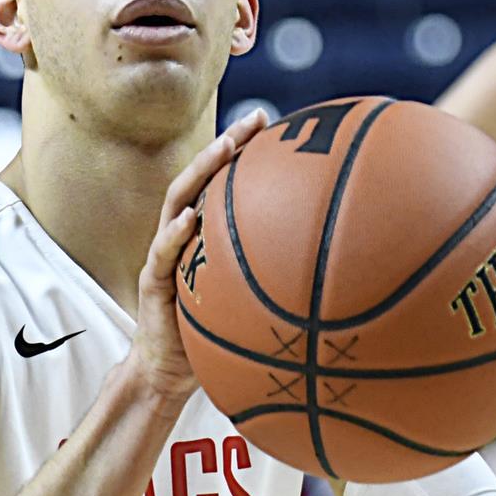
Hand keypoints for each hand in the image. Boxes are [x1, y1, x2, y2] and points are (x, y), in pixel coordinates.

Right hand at [124, 107, 269, 411]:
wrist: (169, 375)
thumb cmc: (214, 339)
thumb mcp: (254, 308)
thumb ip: (282, 287)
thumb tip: (343, 283)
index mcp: (207, 237)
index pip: (226, 184)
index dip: (247, 152)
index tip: (277, 123)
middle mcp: (184, 236)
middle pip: (203, 178)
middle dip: (228, 145)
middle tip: (255, 120)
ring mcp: (165, 255)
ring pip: (178, 201)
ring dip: (200, 172)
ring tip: (223, 149)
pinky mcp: (152, 281)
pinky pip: (162, 253)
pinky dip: (173, 234)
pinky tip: (189, 220)